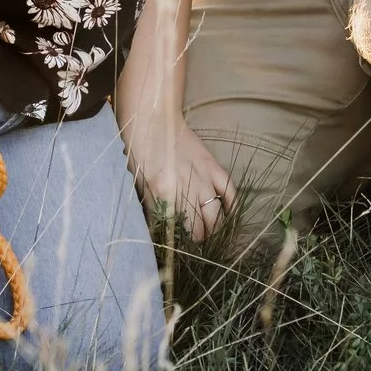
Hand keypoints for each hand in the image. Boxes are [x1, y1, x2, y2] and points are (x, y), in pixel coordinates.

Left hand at [122, 110, 236, 242]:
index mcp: (164, 192)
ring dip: (214, 230)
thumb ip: (152, 209)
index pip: (178, 231)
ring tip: (208, 236)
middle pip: (200, 227)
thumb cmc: (140, 151)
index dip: (181, 245)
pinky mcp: (213, 165)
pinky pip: (229, 192)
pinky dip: (231, 208)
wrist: (153, 119)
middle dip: (198, 241)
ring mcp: (203, 176)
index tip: (180, 251)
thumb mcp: (139, 183)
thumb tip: (160, 234)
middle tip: (194, 247)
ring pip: (216, 215)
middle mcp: (187, 186)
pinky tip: (228, 219)